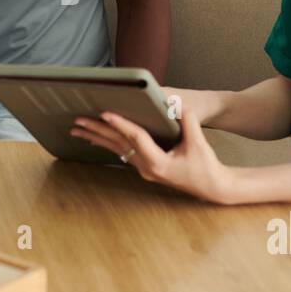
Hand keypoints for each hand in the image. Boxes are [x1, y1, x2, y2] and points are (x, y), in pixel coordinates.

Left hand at [70, 104, 233, 203]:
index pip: (135, 138)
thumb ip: (189, 123)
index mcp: (158, 163)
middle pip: (119, 144)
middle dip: (97, 131)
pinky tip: (96, 138)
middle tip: (78, 120)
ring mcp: (145, 169)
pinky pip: (123, 152)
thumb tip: (177, 104)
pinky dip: (109, 142)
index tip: (105, 113)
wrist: (212, 187)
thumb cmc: (207, 167)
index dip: (120, 124)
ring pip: (117, 149)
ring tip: (78, 129)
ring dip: (97, 138)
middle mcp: (147, 168)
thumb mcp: (199, 144)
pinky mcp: (146, 167)